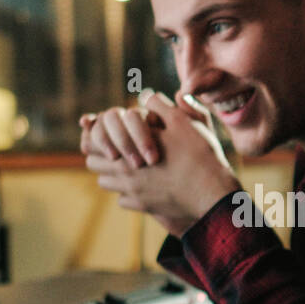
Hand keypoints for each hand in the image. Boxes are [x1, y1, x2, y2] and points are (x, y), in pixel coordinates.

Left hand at [82, 92, 239, 237]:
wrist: (212, 192)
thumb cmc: (198, 154)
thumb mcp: (182, 121)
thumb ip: (160, 105)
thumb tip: (145, 96)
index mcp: (129, 147)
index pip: (93, 140)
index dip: (98, 134)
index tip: (107, 131)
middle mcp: (124, 172)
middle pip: (93, 163)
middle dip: (102, 153)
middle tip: (117, 146)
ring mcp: (132, 192)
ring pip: (104, 182)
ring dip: (112, 173)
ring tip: (129, 165)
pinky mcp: (143, 207)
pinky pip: (122, 200)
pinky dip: (127, 192)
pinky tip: (143, 184)